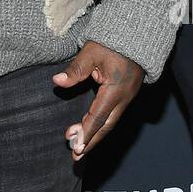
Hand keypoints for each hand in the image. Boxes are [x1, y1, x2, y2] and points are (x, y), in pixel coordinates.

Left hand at [53, 41, 142, 160]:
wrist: (135, 36)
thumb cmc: (112, 42)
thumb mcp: (91, 52)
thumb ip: (75, 69)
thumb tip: (57, 81)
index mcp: (115, 90)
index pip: (98, 117)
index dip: (86, 133)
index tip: (76, 147)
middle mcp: (123, 98)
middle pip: (106, 125)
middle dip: (91, 141)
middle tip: (75, 155)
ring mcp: (127, 97)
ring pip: (110, 121)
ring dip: (94, 134)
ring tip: (78, 146)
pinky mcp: (125, 94)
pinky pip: (113, 114)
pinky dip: (100, 124)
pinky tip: (89, 129)